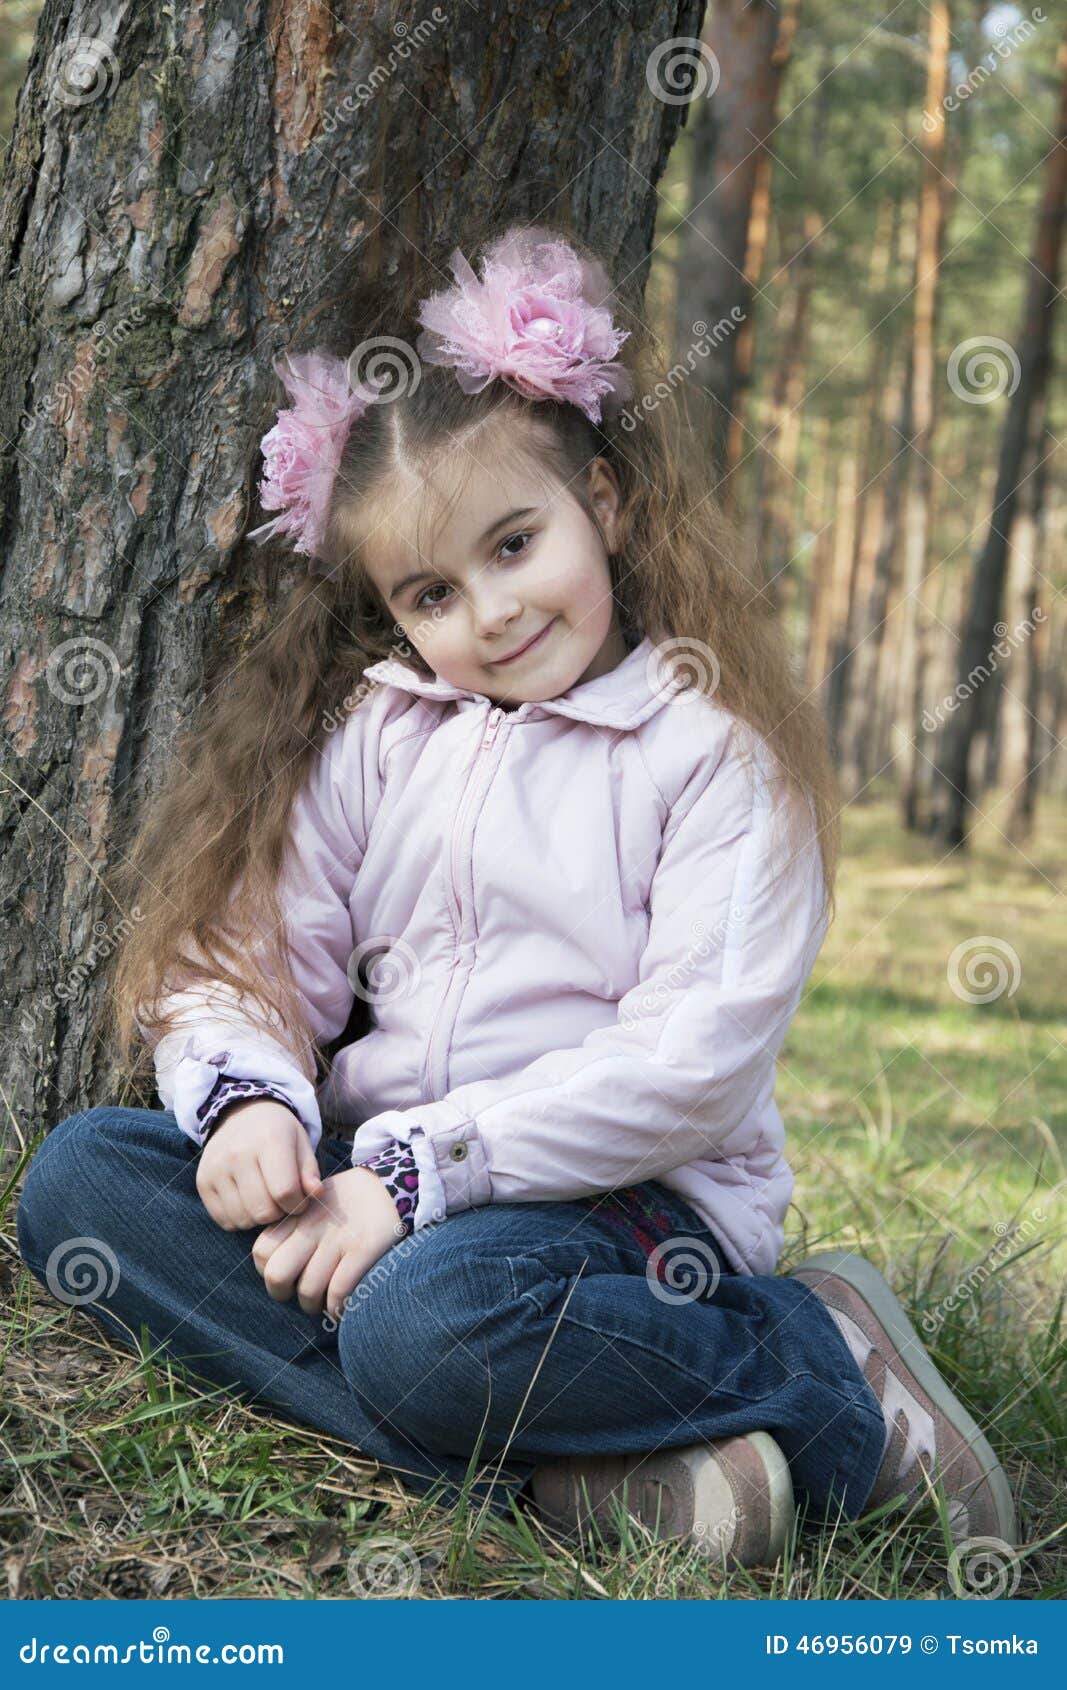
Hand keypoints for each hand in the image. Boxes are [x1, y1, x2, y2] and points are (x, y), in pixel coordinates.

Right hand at [196, 1099, 323, 1230]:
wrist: (240, 1114)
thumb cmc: (278, 1133)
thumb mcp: (301, 1143)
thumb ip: (310, 1171)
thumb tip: (316, 1195)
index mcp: (268, 1140)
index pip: (285, 1191)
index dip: (298, 1204)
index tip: (299, 1198)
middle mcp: (237, 1153)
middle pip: (263, 1210)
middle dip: (279, 1213)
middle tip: (282, 1201)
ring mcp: (216, 1168)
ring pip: (243, 1219)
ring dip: (259, 1218)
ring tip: (265, 1199)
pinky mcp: (202, 1182)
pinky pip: (224, 1220)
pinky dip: (239, 1219)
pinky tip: (247, 1202)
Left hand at [252, 1165, 405, 1320]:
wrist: (391, 1187)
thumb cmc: (345, 1204)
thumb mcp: (312, 1203)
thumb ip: (290, 1227)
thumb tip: (270, 1264)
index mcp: (297, 1214)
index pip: (261, 1252)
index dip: (266, 1271)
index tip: (285, 1275)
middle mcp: (313, 1226)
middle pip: (277, 1275)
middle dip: (282, 1294)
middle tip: (297, 1295)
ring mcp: (338, 1238)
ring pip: (308, 1290)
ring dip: (314, 1306)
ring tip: (323, 1302)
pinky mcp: (364, 1249)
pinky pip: (339, 1291)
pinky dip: (337, 1308)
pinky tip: (343, 1307)